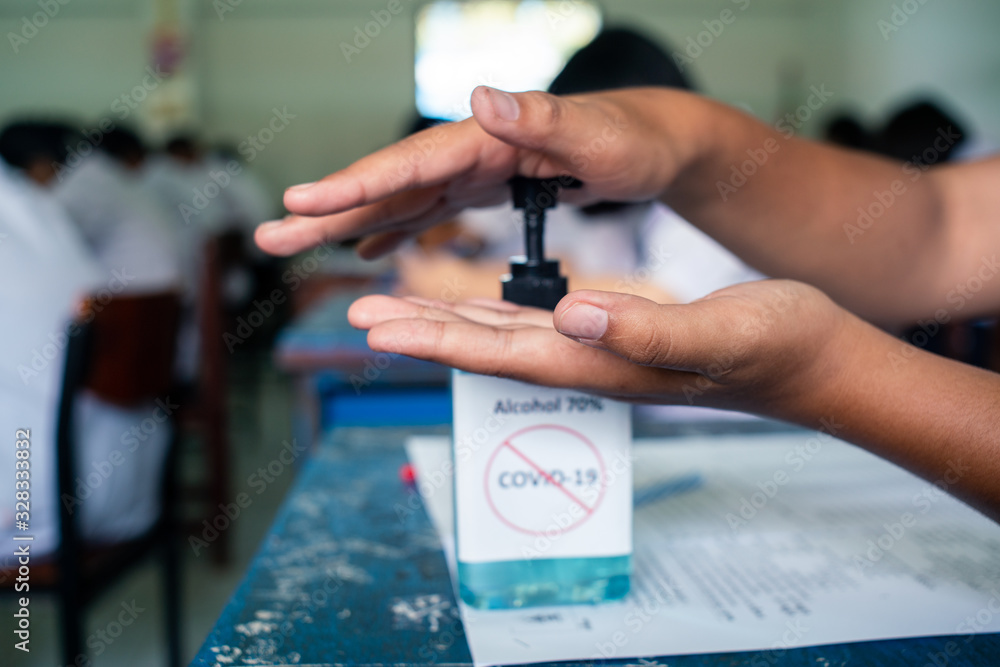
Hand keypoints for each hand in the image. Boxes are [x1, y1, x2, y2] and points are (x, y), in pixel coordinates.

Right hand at [256, 86, 696, 257]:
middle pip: (388, 183)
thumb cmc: (636, 140)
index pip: (411, 163)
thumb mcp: (602, 136)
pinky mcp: (483, 188)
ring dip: (345, 223)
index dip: (356, 185)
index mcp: (490, 138)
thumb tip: (485, 96)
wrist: (654, 144)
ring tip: (295, 243)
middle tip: (270, 235)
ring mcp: (473, 171)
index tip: (305, 201)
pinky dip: (393, 228)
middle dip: (327, 210)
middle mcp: (471, 151)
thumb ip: (548, 118)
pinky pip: (427, 210)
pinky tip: (369, 249)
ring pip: (397, 199)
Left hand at [347, 280, 855, 416]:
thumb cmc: (776, 345)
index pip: (503, 352)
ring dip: (449, 324)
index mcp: (606, 361)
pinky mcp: (618, 335)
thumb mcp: (720, 329)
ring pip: (508, 336)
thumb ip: (646, 328)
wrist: (812, 358)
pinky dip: (498, 316)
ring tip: (399, 309)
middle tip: (360, 314)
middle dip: (422, 331)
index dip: (436, 338)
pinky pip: (541, 326)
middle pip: (488, 348)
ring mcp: (604, 351)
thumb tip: (574, 315)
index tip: (376, 326)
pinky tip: (481, 310)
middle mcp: (593, 360)